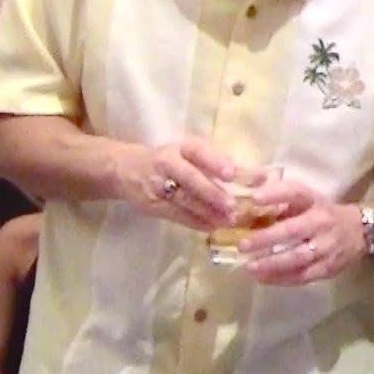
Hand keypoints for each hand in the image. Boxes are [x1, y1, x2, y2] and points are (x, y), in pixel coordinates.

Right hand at [115, 137, 240, 229]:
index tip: (231, 173)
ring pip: (184, 200)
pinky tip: (211, 226)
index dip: (214, 161)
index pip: (198, 151)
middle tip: (232, 205)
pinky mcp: (153, 205)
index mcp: (180, 147)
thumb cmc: (169, 159)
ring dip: (208, 212)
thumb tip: (248, 174)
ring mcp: (158, 185)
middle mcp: (167, 163)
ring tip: (228, 220)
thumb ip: (215, 160)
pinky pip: (176, 215)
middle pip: (190, 178)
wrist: (125, 170)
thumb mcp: (188, 152)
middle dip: (212, 193)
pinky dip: (195, 222)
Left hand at [239, 179, 367, 285]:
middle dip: (266, 239)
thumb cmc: (325, 213)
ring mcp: (326, 248)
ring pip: (297, 258)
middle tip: (242, 245)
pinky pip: (302, 276)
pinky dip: (281, 279)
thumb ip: (283, 201)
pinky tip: (263, 278)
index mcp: (315, 202)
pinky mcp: (328, 268)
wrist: (362, 232)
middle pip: (293, 231)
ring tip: (250, 267)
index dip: (276, 194)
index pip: (296, 193)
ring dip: (271, 264)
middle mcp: (322, 223)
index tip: (255, 197)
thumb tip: (248, 204)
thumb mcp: (309, 199)